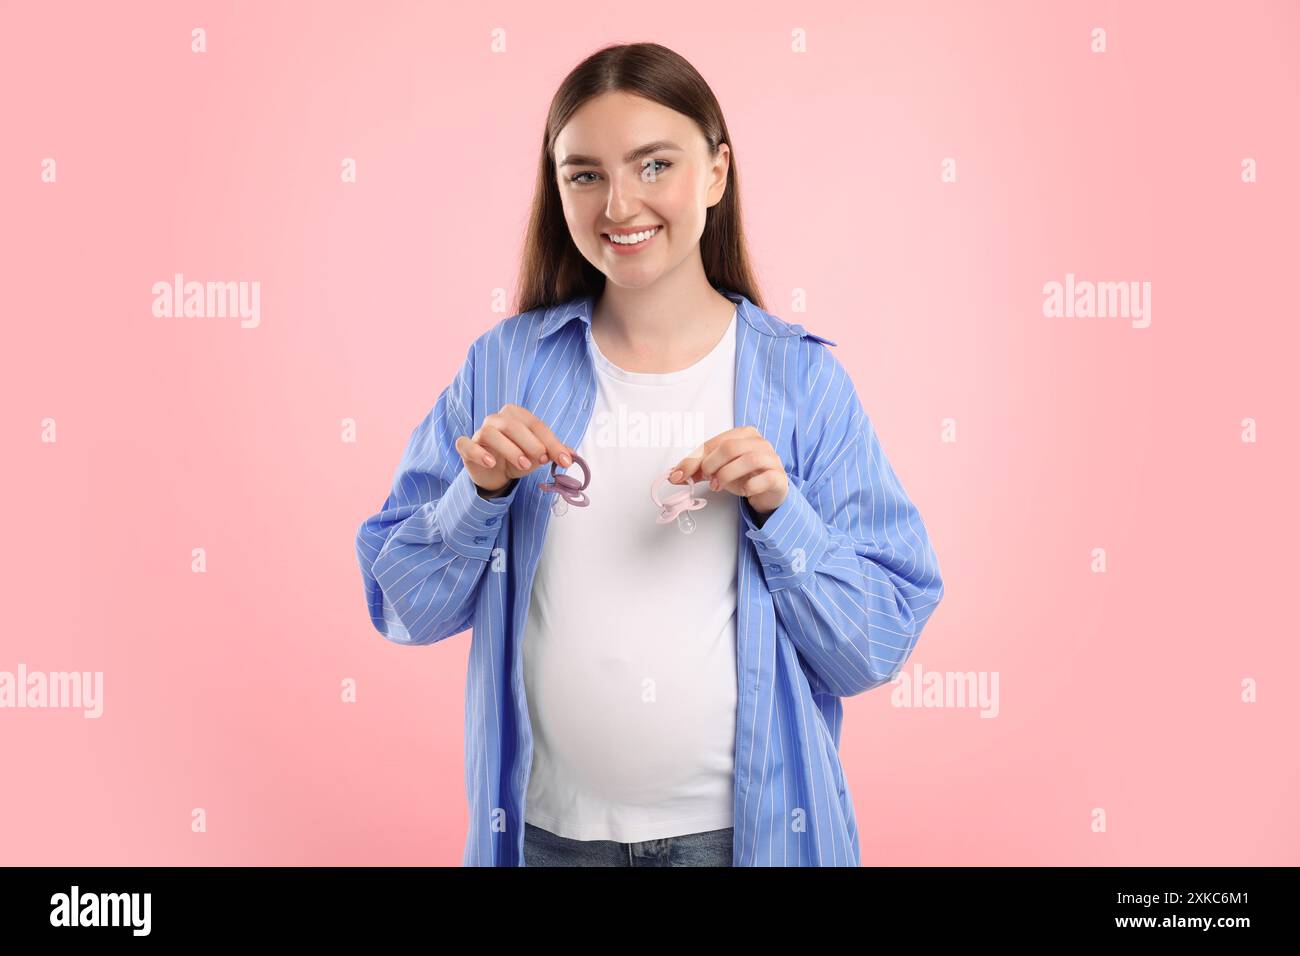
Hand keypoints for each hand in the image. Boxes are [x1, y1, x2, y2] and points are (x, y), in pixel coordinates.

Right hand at [455, 404, 573, 495]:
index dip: (552, 443)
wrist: (494, 474)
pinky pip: (467, 445)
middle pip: (513, 425)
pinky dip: (478, 452)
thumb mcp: (538, 456)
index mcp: (516, 416)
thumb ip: (553, 453)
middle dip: (531, 443)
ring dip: (510, 449)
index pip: (536, 425)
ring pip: (491, 433)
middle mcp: (497, 420)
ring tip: (524, 465)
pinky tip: (490, 462)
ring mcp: (480, 432)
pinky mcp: (466, 447)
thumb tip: (573, 455)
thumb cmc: (516, 458)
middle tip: (543, 460)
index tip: (565, 460)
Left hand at [666, 426, 787, 516]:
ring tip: (718, 486)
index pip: (714, 443)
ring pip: (749, 460)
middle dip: (712, 465)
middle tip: (707, 480)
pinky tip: (743, 491)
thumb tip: (674, 475)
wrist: (768, 491)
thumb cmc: (744, 475)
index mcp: (743, 434)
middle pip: (731, 447)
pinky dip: (749, 486)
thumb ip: (698, 470)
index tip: (679, 476)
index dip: (694, 460)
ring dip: (727, 475)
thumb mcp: (717, 470)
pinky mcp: (779, 477)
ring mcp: (772, 458)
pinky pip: (765, 478)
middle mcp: (759, 442)